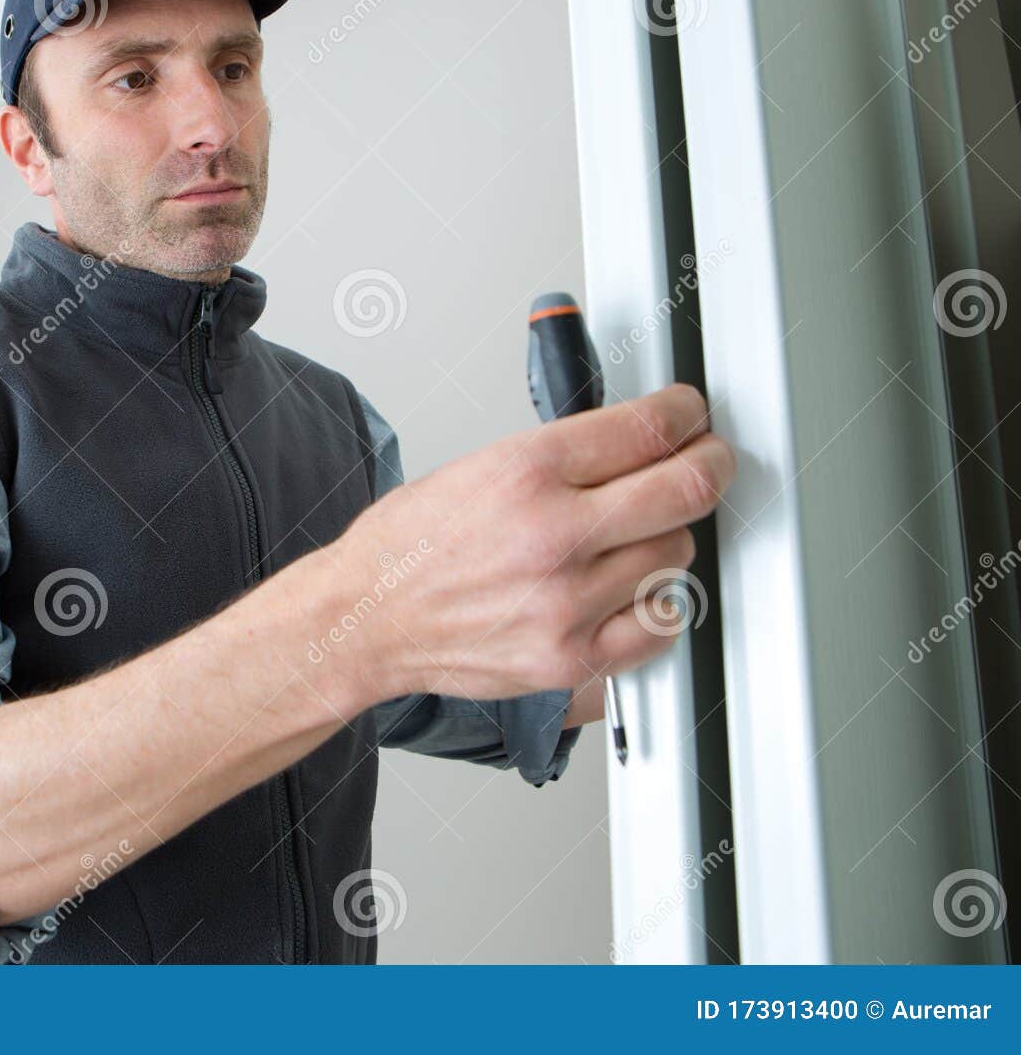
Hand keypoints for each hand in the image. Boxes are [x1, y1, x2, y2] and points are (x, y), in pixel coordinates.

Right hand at [322, 382, 733, 706]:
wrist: (365, 620)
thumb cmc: (409, 548)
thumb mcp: (479, 466)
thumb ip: (564, 454)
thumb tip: (637, 440)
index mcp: (527, 472)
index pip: (649, 428)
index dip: (687, 416)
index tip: (690, 417)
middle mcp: (552, 534)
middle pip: (687, 490)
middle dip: (708, 465)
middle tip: (705, 462)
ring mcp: (566, 601)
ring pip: (677, 554)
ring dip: (667, 537)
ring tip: (632, 536)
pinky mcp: (570, 656)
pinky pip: (661, 624)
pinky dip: (657, 603)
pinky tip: (630, 589)